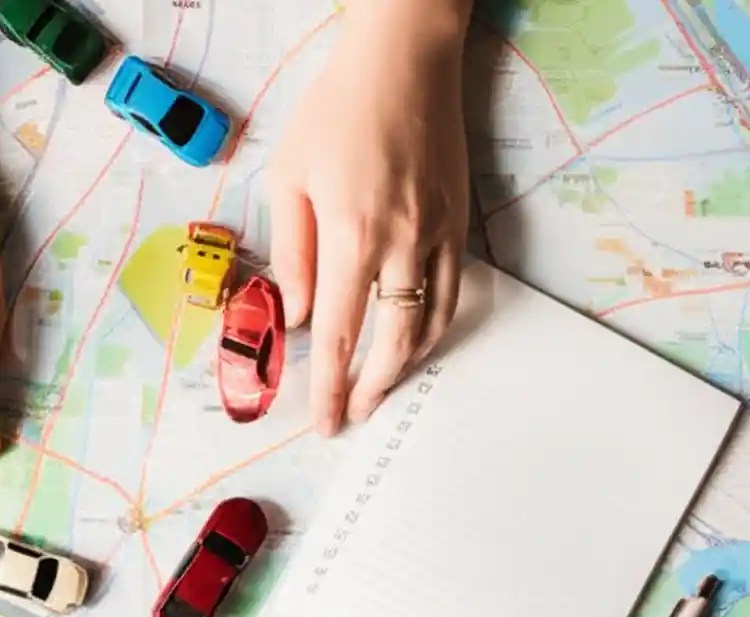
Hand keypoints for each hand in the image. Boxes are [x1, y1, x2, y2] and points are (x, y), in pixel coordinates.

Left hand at [268, 2, 470, 435]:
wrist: (403, 61)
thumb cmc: (336, 112)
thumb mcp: (289, 177)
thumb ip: (291, 253)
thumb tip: (294, 314)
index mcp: (351, 234)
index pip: (339, 333)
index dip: (330, 386)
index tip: (324, 421)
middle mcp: (401, 242)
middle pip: (392, 341)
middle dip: (371, 389)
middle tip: (352, 416)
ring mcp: (439, 234)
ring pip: (432, 323)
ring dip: (407, 366)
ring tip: (382, 387)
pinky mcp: (460, 221)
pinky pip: (456, 291)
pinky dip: (437, 326)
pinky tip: (418, 339)